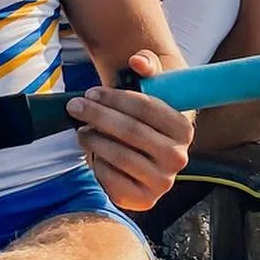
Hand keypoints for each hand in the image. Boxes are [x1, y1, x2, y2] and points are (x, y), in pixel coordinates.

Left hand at [66, 50, 191, 212]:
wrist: (149, 153)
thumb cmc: (146, 116)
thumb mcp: (154, 86)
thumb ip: (148, 66)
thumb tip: (137, 60)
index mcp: (184, 128)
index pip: (146, 108)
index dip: (115, 98)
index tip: (91, 92)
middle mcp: (179, 157)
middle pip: (130, 131)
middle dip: (97, 115)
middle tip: (74, 106)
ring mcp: (163, 181)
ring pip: (119, 155)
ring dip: (93, 139)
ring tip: (81, 129)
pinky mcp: (144, 200)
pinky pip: (112, 179)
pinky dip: (97, 164)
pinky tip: (94, 152)